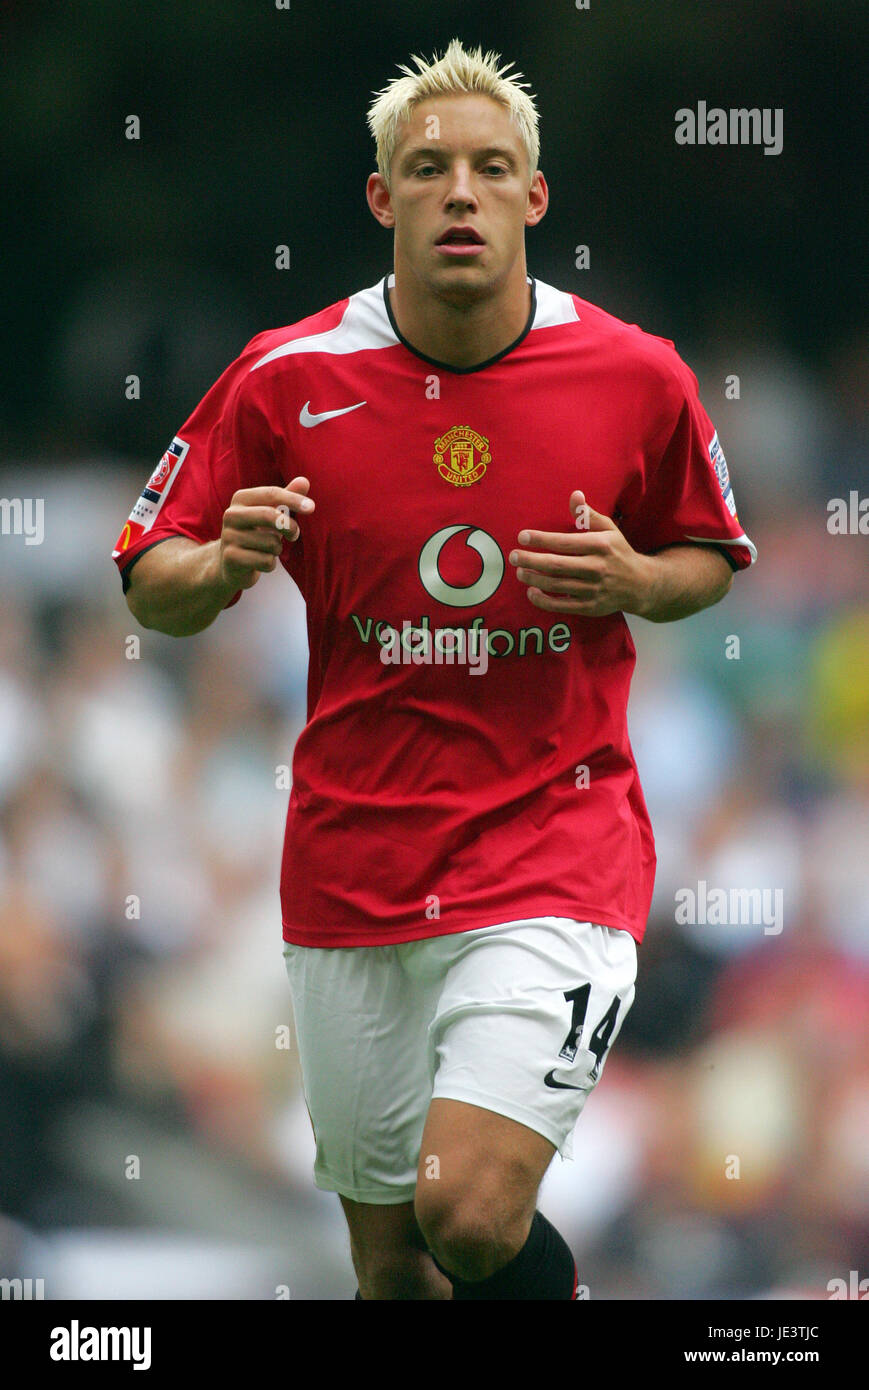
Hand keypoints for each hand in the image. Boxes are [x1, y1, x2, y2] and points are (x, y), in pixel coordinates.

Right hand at [219, 477, 314, 589]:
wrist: (230, 563)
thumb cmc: (256, 533)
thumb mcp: (271, 513)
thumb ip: (286, 498)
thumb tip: (304, 481)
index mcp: (241, 498)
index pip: (271, 493)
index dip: (293, 499)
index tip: (311, 507)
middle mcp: (231, 515)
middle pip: (269, 515)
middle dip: (289, 527)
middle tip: (294, 535)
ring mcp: (229, 536)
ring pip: (271, 543)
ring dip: (277, 549)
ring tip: (268, 550)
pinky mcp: (230, 557)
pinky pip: (265, 561)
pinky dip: (270, 564)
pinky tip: (260, 562)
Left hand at [508, 490, 652, 616]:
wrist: (641, 585)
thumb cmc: (619, 552)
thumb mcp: (609, 530)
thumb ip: (588, 515)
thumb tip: (575, 495)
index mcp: (601, 546)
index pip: (564, 542)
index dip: (541, 539)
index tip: (522, 537)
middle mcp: (598, 568)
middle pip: (557, 565)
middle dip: (531, 560)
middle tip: (513, 556)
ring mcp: (594, 590)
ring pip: (557, 585)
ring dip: (534, 579)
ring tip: (520, 572)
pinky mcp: (591, 607)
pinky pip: (562, 605)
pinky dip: (544, 601)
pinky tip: (531, 592)